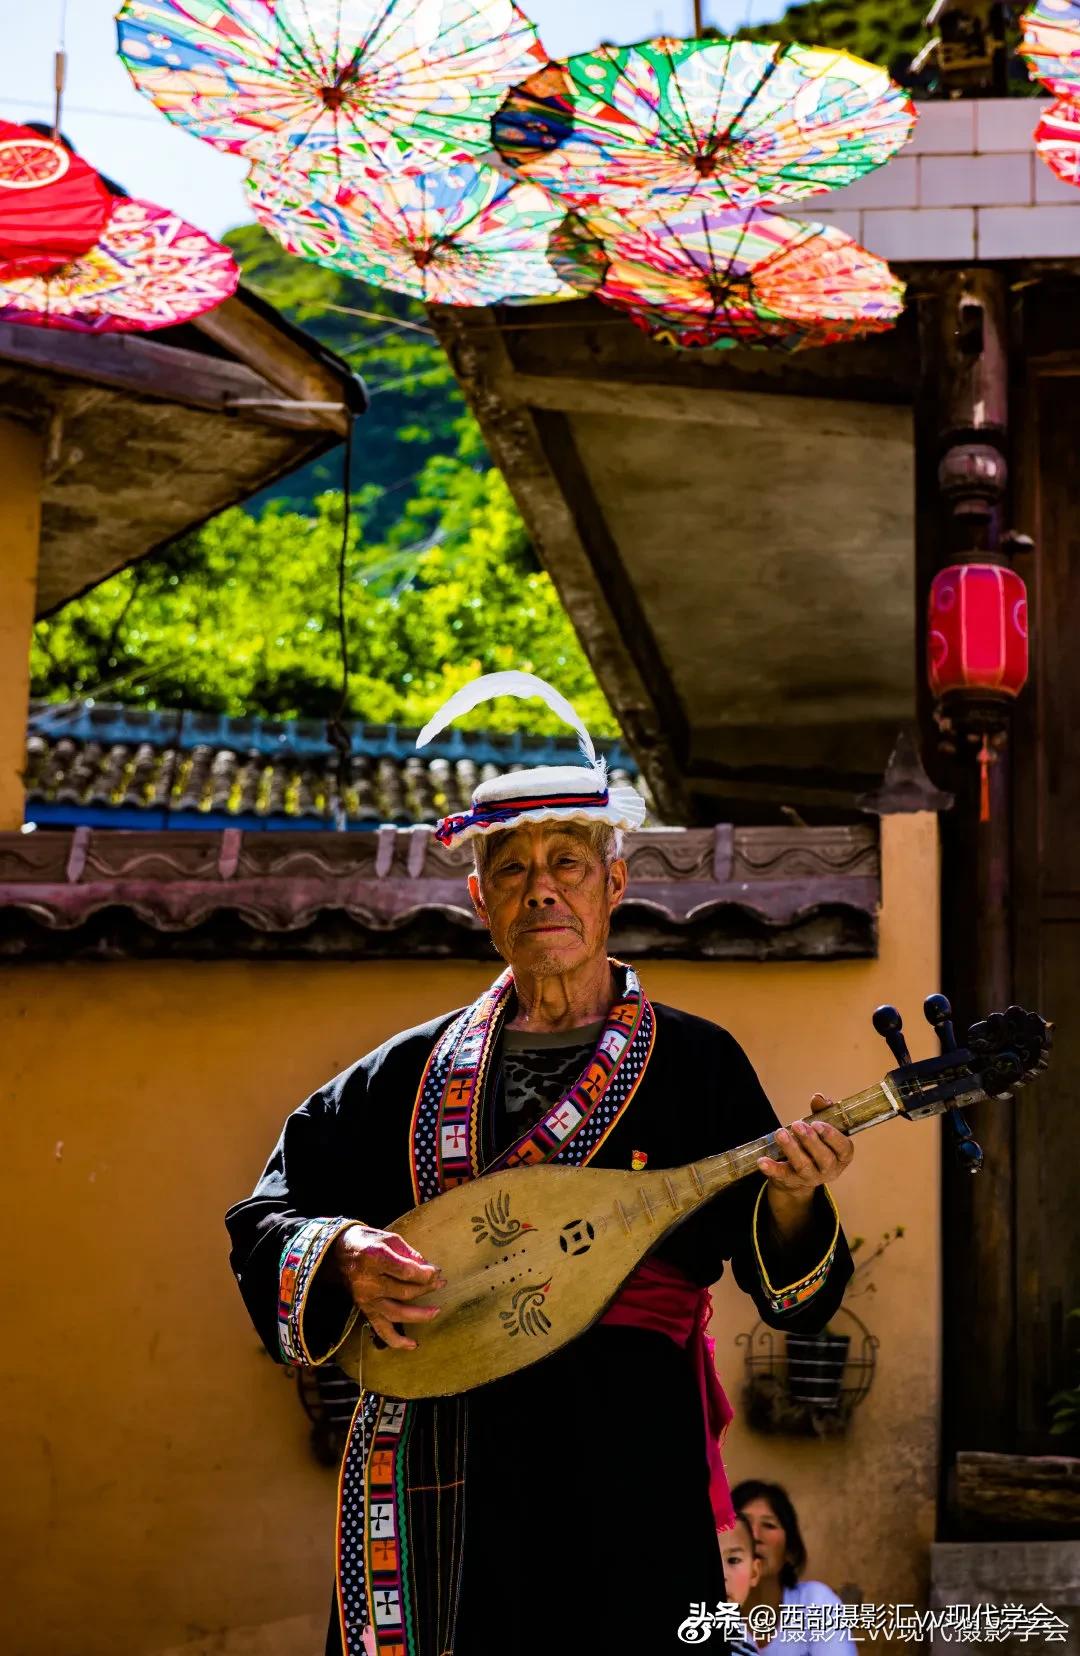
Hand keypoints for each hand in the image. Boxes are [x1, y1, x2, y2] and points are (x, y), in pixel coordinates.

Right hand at [333, 1224, 445, 1351]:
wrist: (338, 1251)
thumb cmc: (367, 1241)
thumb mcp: (389, 1238)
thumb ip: (409, 1253)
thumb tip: (429, 1268)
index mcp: (375, 1258)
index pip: (406, 1272)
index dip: (426, 1274)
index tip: (437, 1272)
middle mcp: (370, 1282)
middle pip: (405, 1292)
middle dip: (427, 1288)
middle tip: (441, 1283)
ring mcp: (367, 1299)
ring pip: (397, 1313)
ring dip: (419, 1315)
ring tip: (436, 1311)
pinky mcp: (365, 1309)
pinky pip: (381, 1329)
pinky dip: (397, 1340)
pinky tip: (413, 1345)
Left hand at [757, 1093, 853, 1201]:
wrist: (798, 1175)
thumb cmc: (813, 1145)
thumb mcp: (820, 1129)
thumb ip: (821, 1111)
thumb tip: (819, 1097)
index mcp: (841, 1156)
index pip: (844, 1148)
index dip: (832, 1136)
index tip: (817, 1124)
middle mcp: (829, 1170)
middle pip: (824, 1158)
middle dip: (810, 1141)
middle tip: (797, 1125)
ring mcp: (810, 1178)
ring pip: (804, 1166)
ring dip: (792, 1149)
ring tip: (780, 1133)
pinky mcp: (791, 1181)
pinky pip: (782, 1176)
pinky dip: (772, 1169)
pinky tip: (762, 1161)